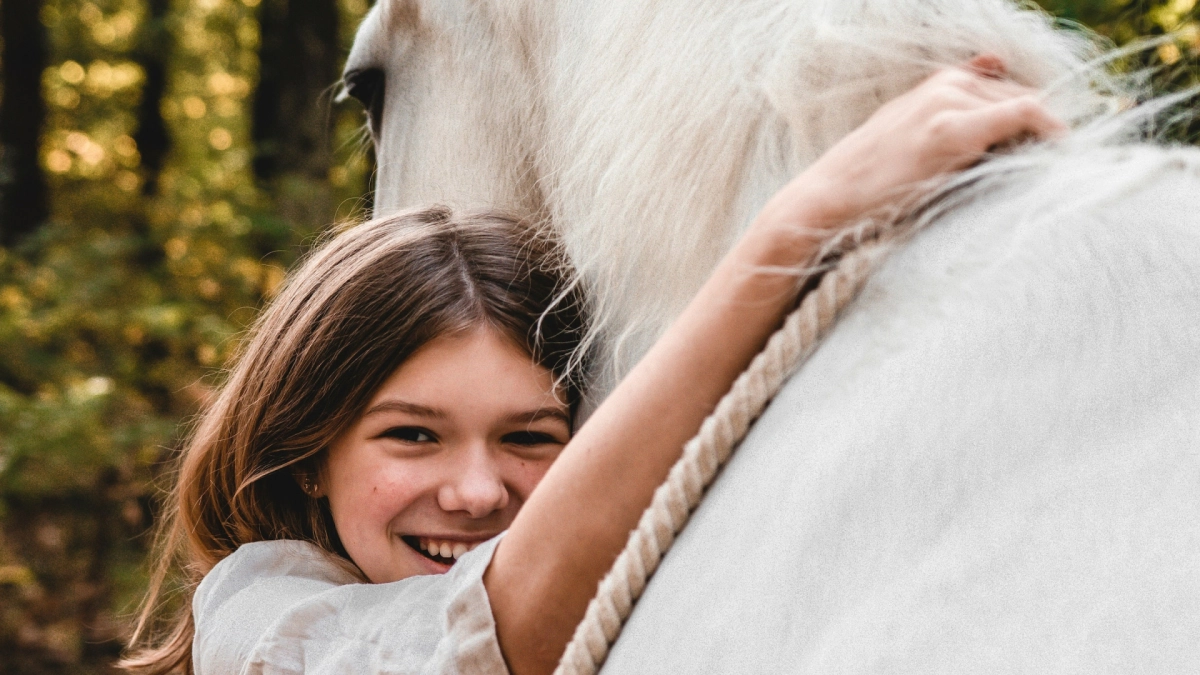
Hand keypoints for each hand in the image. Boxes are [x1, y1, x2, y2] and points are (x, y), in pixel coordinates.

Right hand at [759, 54, 1065, 236]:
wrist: (830, 198)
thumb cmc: (871, 179)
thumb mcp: (910, 131)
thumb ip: (952, 106)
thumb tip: (995, 64)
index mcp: (939, 84)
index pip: (1010, 92)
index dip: (1033, 123)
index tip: (1046, 155)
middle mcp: (946, 85)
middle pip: (1024, 97)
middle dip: (1038, 132)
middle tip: (1045, 170)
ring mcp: (947, 102)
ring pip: (1028, 105)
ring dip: (1041, 138)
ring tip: (1041, 174)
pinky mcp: (951, 128)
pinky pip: (1024, 113)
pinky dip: (1048, 129)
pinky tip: (1059, 150)